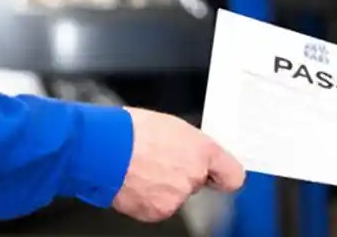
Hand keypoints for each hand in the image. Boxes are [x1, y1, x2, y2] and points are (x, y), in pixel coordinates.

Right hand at [112, 108, 245, 222]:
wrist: (104, 148)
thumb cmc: (130, 130)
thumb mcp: (171, 125)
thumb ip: (190, 144)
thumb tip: (192, 153)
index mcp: (202, 151)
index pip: (233, 176)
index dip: (222, 175)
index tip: (218, 176)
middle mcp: (194, 176)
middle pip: (197, 183)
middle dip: (182, 174)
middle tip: (160, 160)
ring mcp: (176, 197)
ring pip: (175, 195)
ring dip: (162, 186)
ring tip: (142, 168)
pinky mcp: (157, 211)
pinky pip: (156, 206)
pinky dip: (146, 198)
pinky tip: (135, 180)